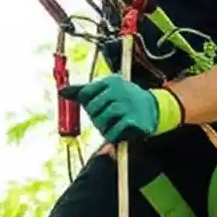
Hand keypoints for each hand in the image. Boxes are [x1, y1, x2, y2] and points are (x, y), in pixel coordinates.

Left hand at [59, 74, 184, 143]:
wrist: (154, 108)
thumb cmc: (124, 98)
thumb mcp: (106, 90)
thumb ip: (84, 90)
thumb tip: (61, 91)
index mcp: (110, 81)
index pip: (85, 94)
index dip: (87, 104)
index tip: (97, 106)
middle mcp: (118, 90)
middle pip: (92, 108)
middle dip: (95, 117)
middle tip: (105, 119)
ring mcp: (126, 105)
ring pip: (101, 119)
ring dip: (103, 127)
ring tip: (110, 126)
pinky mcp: (133, 120)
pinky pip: (114, 131)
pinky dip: (112, 135)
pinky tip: (117, 133)